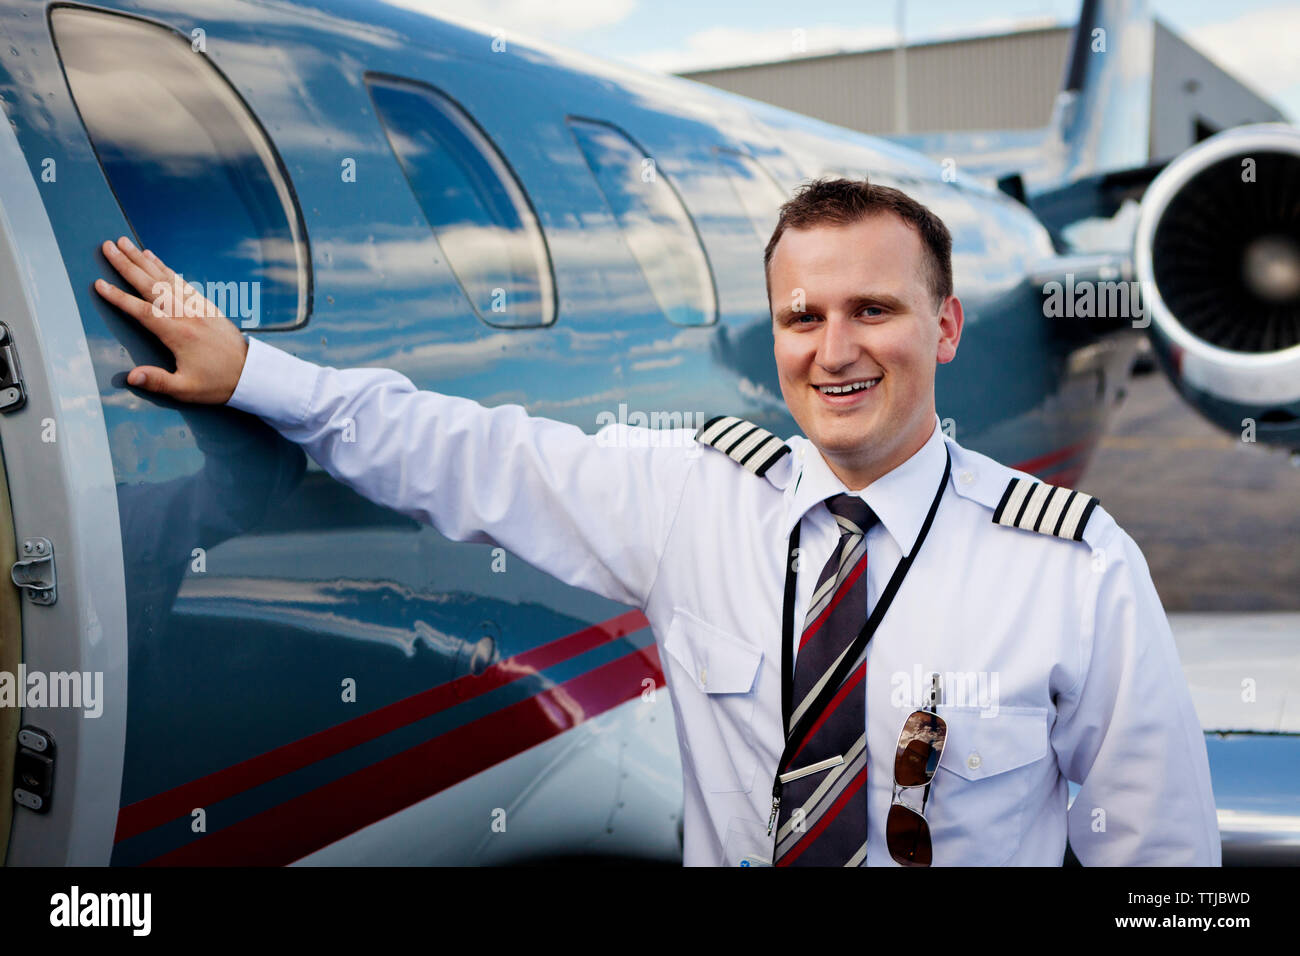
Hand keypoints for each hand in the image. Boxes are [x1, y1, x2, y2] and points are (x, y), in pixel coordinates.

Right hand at [94, 236, 249, 403]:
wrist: (251, 373)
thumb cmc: (219, 383)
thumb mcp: (187, 389)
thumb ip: (158, 382)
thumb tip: (131, 376)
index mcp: (179, 334)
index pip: (142, 311)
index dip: (119, 298)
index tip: (100, 284)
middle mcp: (187, 315)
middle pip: (151, 285)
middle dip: (127, 265)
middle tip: (107, 247)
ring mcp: (197, 307)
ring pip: (165, 277)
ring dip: (143, 259)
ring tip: (124, 243)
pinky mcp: (205, 305)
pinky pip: (181, 281)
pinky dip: (164, 267)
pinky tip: (153, 257)